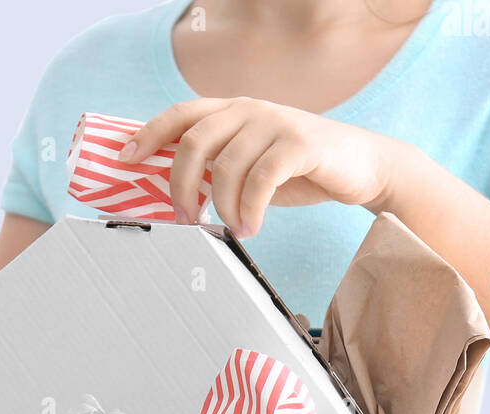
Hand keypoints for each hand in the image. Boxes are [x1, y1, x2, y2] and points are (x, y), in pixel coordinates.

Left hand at [122, 97, 392, 236]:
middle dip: (181, 186)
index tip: (126, 159)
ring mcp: (276, 123)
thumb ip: (219, 169)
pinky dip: (250, 209)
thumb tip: (176, 195)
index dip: (149, 134)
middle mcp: (251, 109)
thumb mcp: (252, 167)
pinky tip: (251, 226)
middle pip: (195, 142)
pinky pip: (261, 178)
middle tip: (187, 218)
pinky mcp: (302, 143)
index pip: (181, 115)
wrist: (363, 167)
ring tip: (231, 228)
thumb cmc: (302, 170)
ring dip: (222, 206)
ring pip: (227, 165)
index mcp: (234, 111)